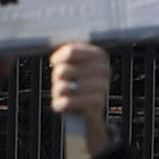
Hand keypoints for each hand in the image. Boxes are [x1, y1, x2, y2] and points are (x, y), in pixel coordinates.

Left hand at [47, 42, 115, 158]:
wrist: (88, 116)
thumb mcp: (74, 65)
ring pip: (62, 87)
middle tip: (65, 82)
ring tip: (66, 94)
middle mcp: (103, 69)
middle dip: (57, 79)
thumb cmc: (76, 85)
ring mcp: (101, 86)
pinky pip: (67, 102)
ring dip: (58, 93)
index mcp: (99, 55)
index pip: (70, 51)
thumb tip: (55, 42)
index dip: (57, 59)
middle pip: (62, 70)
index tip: (57, 63)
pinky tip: (63, 105)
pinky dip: (60, 105)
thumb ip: (67, 52)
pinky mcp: (96, 104)